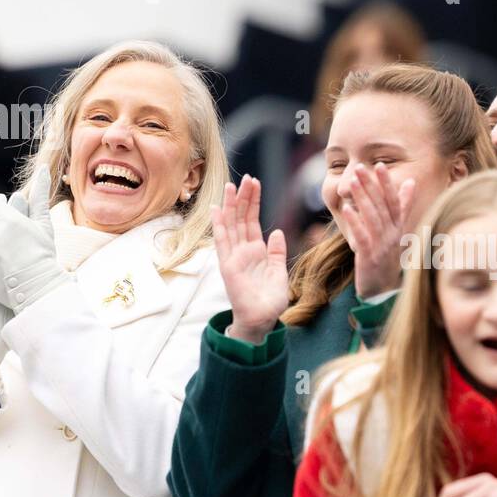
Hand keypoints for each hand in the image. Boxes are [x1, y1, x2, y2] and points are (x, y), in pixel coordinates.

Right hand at [213, 176, 288, 342]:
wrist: (262, 319)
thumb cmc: (270, 300)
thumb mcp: (280, 271)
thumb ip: (278, 252)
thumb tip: (278, 232)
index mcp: (256, 251)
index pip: (252, 221)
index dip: (253, 202)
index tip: (255, 184)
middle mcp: (242, 251)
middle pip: (241, 218)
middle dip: (244, 197)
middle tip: (247, 177)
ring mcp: (233, 257)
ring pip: (231, 225)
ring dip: (231, 205)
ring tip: (232, 185)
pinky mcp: (228, 265)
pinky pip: (222, 241)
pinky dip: (219, 225)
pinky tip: (217, 208)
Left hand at [338, 163, 415, 298]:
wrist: (383, 290)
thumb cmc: (388, 257)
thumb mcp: (398, 230)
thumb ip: (403, 206)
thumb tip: (410, 182)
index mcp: (398, 227)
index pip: (394, 201)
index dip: (387, 184)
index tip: (379, 165)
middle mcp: (392, 235)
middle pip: (382, 207)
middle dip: (371, 186)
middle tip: (360, 168)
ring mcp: (381, 246)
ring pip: (372, 219)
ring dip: (362, 199)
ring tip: (352, 182)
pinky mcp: (368, 258)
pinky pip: (362, 238)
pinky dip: (355, 223)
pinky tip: (346, 209)